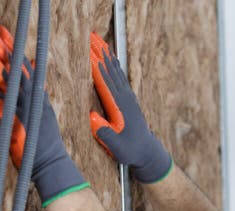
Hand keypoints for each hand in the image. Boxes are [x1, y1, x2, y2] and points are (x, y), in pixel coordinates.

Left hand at [0, 25, 88, 205]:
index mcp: (40, 102)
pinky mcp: (24, 121)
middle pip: (20, 70)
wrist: (52, 167)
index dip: (16, 53)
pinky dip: (2, 87)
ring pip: (15, 81)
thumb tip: (38, 88)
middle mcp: (36, 102)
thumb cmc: (44, 150)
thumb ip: (36, 104)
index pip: (28, 71)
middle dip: (8, 50)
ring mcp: (31, 110)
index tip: (6, 36)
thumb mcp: (42, 123)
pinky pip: (10, 101)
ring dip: (2, 63)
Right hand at [89, 33, 172, 183]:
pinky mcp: (128, 98)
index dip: (96, 65)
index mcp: (119, 107)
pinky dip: (113, 64)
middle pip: (110, 70)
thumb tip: (92, 118)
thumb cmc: (130, 151)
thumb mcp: (116, 147)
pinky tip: (109, 57)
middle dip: (99, 52)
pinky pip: (119, 76)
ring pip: (115, 70)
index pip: (105, 82)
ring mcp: (128, 97)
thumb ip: (104, 133)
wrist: (147, 151)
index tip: (88, 51)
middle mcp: (124, 98)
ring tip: (98, 39)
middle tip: (90, 36)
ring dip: (106, 54)